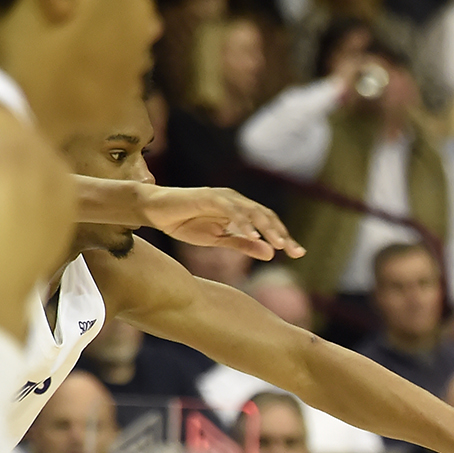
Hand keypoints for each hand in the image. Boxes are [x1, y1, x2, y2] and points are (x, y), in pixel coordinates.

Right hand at [141, 186, 305, 260]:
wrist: (155, 211)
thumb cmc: (185, 223)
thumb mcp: (218, 240)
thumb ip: (243, 244)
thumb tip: (271, 254)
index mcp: (240, 211)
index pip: (267, 223)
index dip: (283, 237)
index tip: (298, 254)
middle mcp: (235, 201)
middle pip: (266, 216)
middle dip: (282, 234)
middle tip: (295, 252)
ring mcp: (223, 197)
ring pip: (252, 211)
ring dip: (267, 228)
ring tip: (279, 245)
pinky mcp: (209, 197)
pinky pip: (230, 210)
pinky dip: (242, 222)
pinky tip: (252, 235)